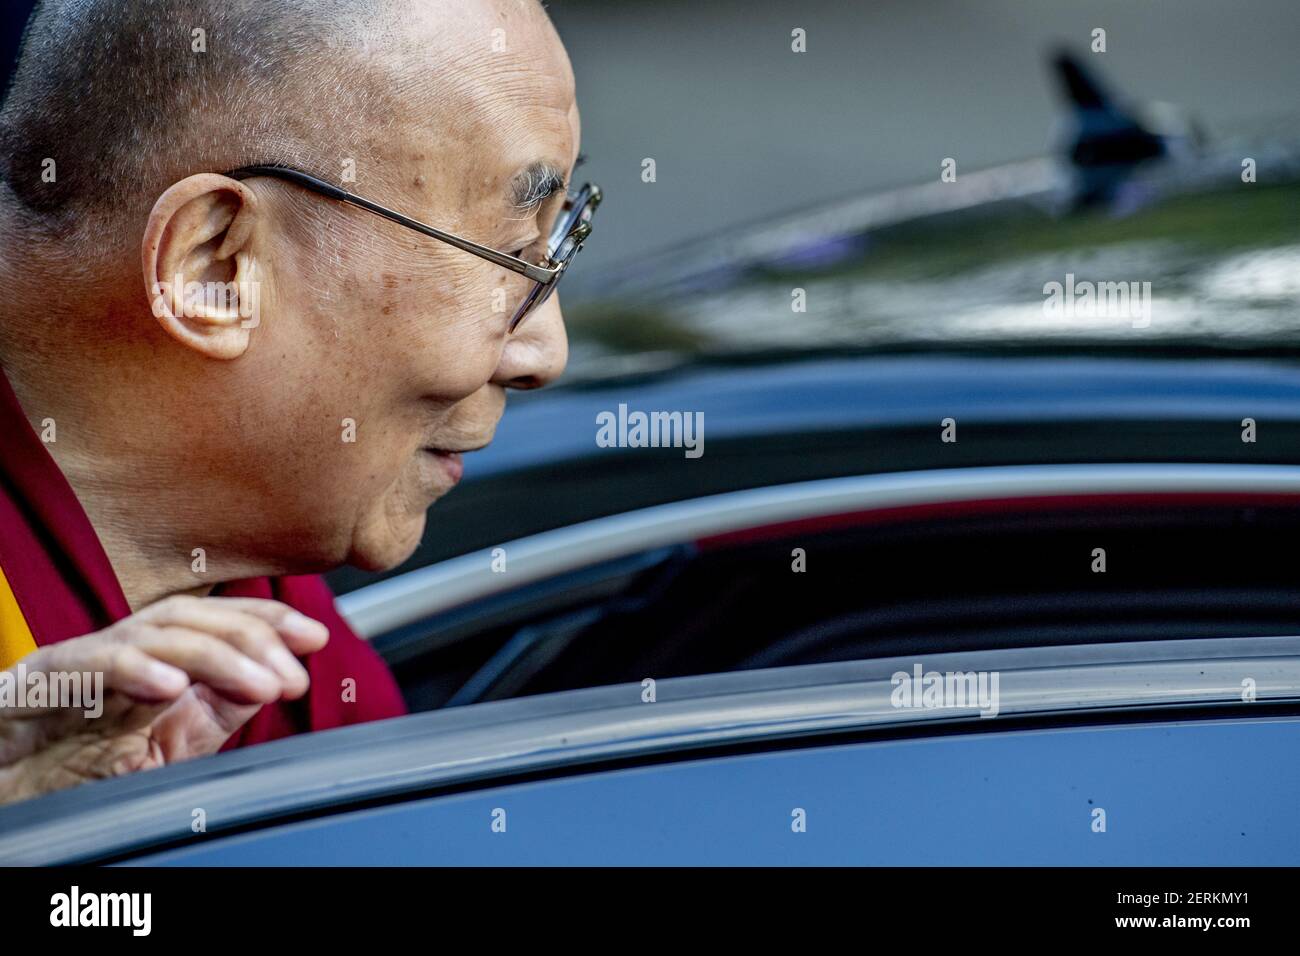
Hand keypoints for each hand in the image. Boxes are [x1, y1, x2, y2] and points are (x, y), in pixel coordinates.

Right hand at [0, 595, 328, 804]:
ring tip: (260, 683)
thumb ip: (215, 709)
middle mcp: (118, 649)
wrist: (2, 797)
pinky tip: (172, 686)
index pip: (216, 620)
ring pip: (150, 632)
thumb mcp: (166, 744)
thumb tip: (272, 678)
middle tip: (294, 673)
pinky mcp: (31, 684)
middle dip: (253, 637)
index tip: (314, 637)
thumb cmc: (74, 771)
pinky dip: (133, 670)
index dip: (268, 622)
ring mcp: (77, 662)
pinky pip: (86, 667)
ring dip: (214, 656)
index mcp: (151, 658)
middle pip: (191, 616)